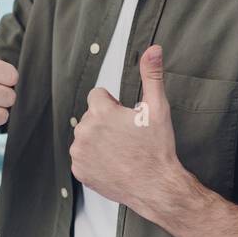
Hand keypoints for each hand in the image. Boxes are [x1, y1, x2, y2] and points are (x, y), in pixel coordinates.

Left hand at [69, 44, 181, 212]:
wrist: (157, 187)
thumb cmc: (157, 149)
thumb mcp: (158, 108)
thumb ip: (152, 75)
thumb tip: (153, 49)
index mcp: (101, 113)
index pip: (97, 95)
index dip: (114, 105)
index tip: (126, 118)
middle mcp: (85, 132)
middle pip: (91, 116)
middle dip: (106, 122)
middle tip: (128, 137)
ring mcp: (80, 153)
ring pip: (86, 136)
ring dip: (99, 140)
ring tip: (121, 151)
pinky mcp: (79, 171)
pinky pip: (83, 157)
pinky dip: (94, 159)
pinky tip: (113, 164)